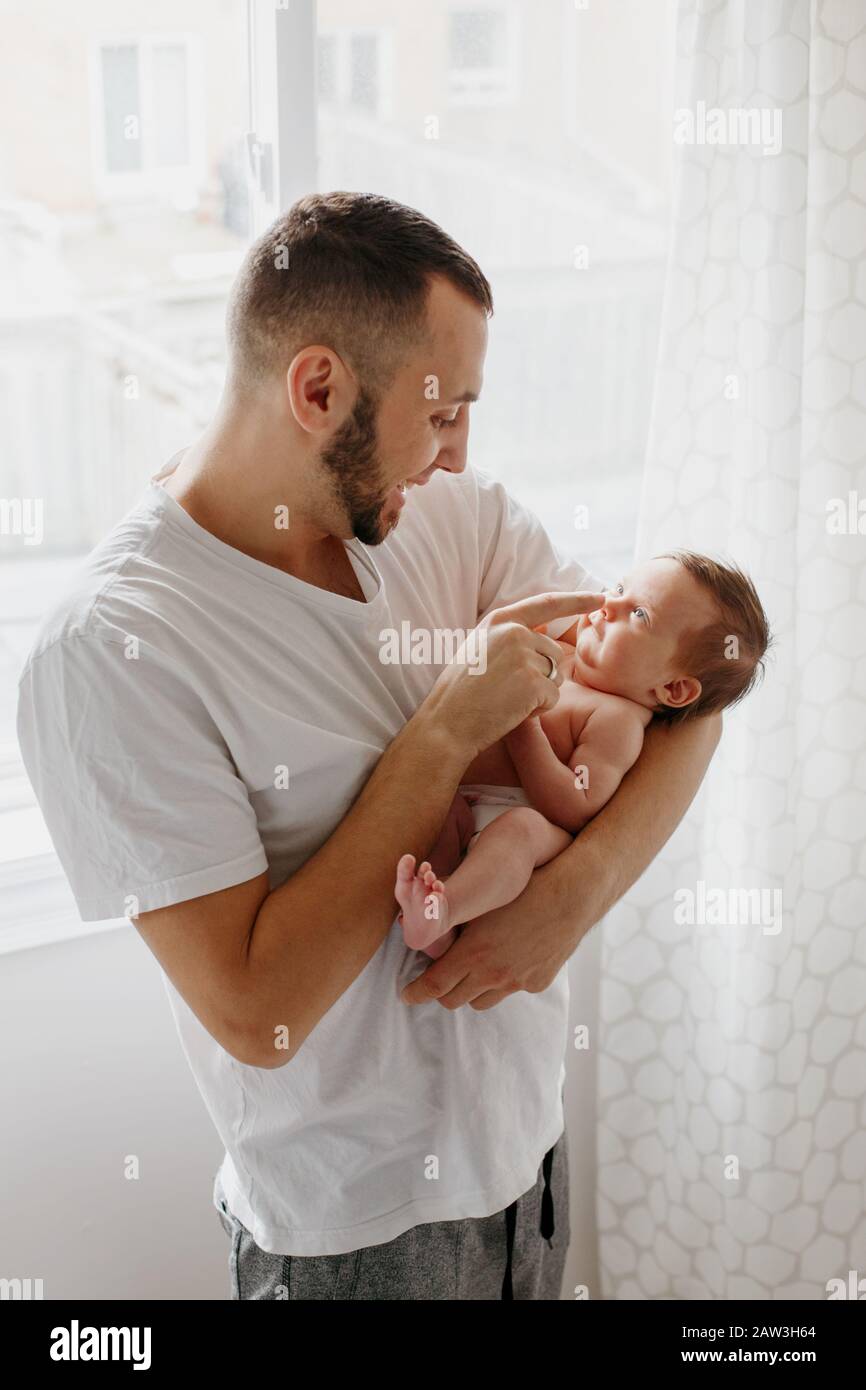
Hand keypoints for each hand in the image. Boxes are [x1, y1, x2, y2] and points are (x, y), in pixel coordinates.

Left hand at [400, 878, 576, 1009]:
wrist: (571, 895)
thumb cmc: (523, 889)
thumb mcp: (481, 904)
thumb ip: (452, 924)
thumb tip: (426, 931)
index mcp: (474, 953)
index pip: (434, 985)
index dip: (415, 993)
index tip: (405, 995)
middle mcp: (494, 974)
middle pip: (454, 1000)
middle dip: (441, 992)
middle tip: (437, 979)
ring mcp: (517, 982)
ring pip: (481, 1001)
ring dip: (471, 990)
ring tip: (472, 970)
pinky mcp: (537, 983)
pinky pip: (510, 990)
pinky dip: (503, 980)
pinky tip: (509, 959)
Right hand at [421, 590, 603, 759]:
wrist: (446, 722)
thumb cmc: (459, 692)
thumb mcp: (479, 649)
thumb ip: (508, 638)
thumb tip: (542, 637)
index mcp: (500, 620)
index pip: (547, 604)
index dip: (577, 600)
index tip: (601, 597)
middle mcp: (514, 632)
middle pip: (554, 652)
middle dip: (541, 675)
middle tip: (507, 691)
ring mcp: (524, 655)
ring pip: (555, 676)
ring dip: (539, 694)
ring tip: (507, 700)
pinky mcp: (532, 682)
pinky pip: (552, 697)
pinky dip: (537, 710)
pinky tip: (512, 711)